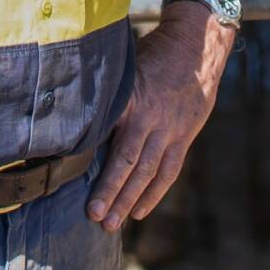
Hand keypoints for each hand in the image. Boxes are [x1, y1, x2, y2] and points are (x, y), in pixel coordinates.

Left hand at [86, 9, 230, 231]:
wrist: (197, 46)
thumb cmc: (152, 54)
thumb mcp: (124, 66)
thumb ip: (106, 94)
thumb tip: (72, 112)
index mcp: (128, 97)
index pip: (105, 135)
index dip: (90, 161)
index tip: (72, 179)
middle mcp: (148, 116)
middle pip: (127, 161)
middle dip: (110, 191)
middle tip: (94, 216)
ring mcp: (169, 129)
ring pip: (147, 171)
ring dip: (129, 200)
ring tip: (112, 223)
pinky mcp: (183, 136)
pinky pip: (168, 171)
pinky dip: (154, 193)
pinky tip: (139, 210)